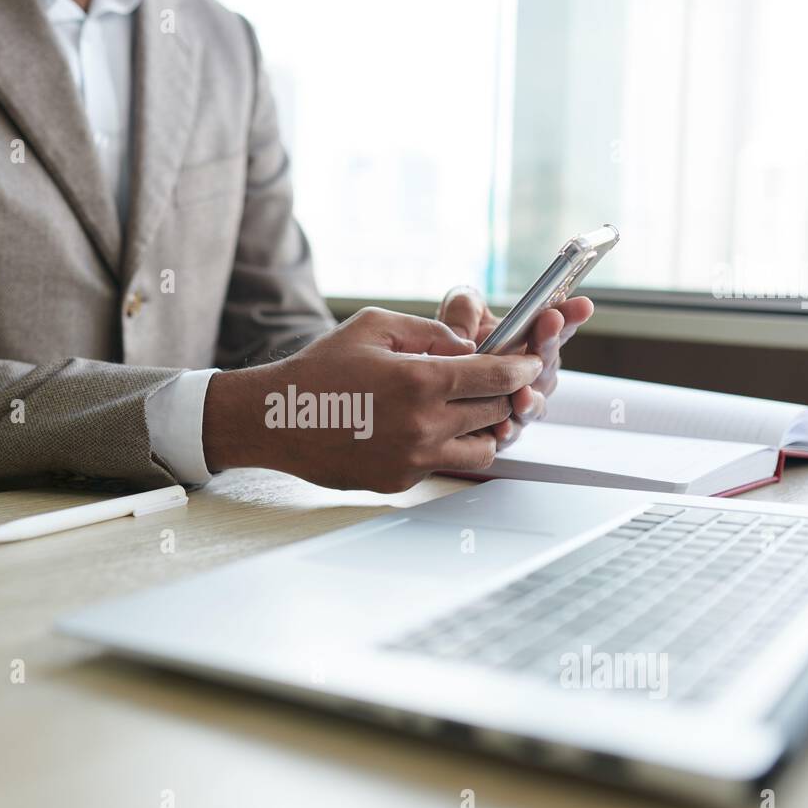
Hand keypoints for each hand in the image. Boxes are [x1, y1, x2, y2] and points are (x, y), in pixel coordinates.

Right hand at [202, 307, 543, 491]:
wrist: (277, 419)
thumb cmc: (320, 369)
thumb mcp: (374, 326)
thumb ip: (430, 331)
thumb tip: (469, 345)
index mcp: (421, 381)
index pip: (498, 376)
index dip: (522, 367)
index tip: (530, 363)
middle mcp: (424, 425)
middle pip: (497, 412)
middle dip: (504, 395)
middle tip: (497, 383)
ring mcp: (414, 459)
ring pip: (483, 450)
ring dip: (486, 429)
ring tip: (469, 411)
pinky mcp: (401, 481)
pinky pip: (445, 465)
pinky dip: (448, 447)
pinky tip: (427, 428)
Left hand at [436, 286, 593, 446]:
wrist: (433, 386)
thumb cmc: (455, 344)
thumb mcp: (459, 313)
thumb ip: (465, 309)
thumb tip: (466, 334)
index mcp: (530, 341)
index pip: (556, 326)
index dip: (570, 315)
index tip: (581, 305)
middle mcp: (532, 374)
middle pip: (546, 362)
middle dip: (548, 341)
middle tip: (550, 323)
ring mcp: (521, 403)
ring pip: (534, 403)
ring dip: (531, 398)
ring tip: (523, 392)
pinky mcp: (503, 430)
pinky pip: (511, 433)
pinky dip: (508, 429)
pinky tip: (502, 426)